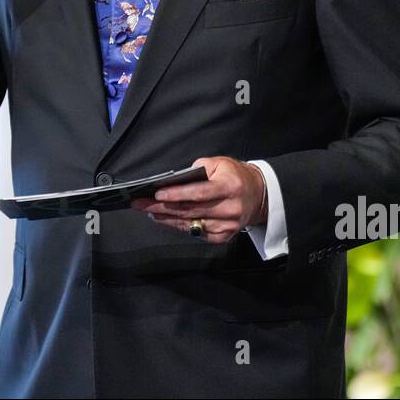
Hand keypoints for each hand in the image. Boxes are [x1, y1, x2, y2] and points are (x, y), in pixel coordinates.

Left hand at [130, 156, 266, 242]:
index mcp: (229, 187)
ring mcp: (227, 226)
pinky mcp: (223, 236)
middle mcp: (229, 209)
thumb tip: (175, 180)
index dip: (176, 194)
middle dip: (162, 207)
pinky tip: (165, 219)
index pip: (199, 193)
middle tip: (141, 203)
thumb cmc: (235, 176)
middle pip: (189, 210)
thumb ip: (199, 168)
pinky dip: (178, 226)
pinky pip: (195, 232)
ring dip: (166, 218)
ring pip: (190, 224)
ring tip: (148, 210)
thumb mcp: (220, 163)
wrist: (258, 195)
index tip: (157, 193)